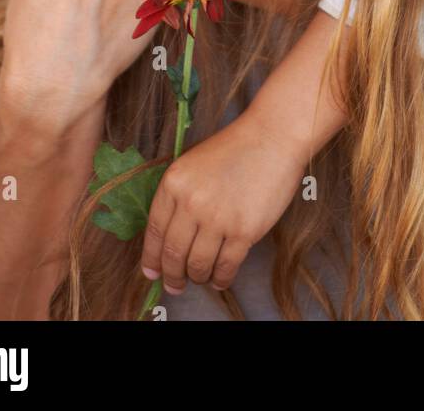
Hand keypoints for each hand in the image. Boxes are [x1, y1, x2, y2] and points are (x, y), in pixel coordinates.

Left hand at [140, 109, 305, 294]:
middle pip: (173, 253)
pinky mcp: (243, 231)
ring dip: (198, 277)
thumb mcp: (193, 164)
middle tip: (175, 285)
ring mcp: (217, 218)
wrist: (272, 138)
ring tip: (201, 278)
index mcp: (174, 183)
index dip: (151, 258)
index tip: (152, 273)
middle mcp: (191, 202)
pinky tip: (220, 279)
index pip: (154, 231)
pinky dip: (221, 278)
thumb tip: (168, 236)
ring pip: (198, 264)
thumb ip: (178, 195)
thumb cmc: (234, 148)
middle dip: (172, 276)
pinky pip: (226, 266)